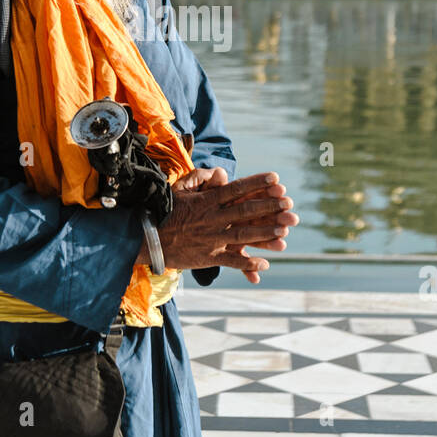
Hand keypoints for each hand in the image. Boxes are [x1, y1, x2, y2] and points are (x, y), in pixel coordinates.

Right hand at [144, 171, 296, 283]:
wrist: (147, 238)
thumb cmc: (164, 211)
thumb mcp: (180, 190)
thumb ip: (201, 178)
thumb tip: (221, 172)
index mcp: (207, 201)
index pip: (236, 189)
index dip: (257, 183)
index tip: (276, 178)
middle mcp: (212, 218)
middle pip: (245, 211)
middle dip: (269, 207)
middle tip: (289, 204)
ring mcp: (212, 239)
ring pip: (243, 235)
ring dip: (264, 234)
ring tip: (284, 232)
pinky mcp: (208, 257)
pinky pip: (232, 261)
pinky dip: (248, 264)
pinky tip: (265, 263)